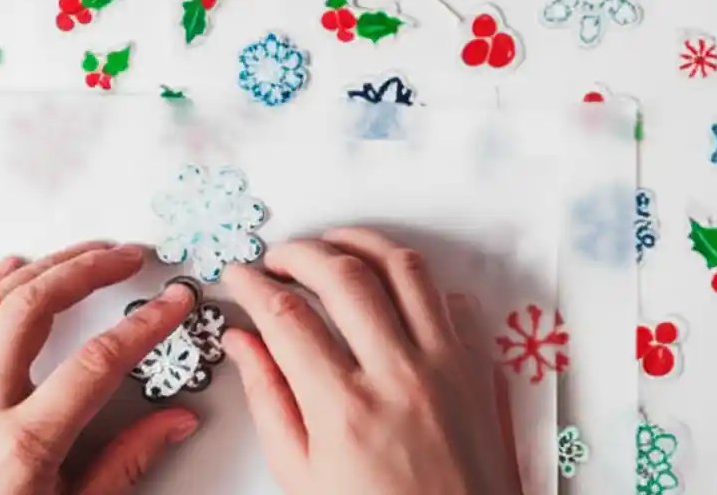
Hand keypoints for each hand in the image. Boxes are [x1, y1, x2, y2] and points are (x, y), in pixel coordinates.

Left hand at [0, 242, 200, 494]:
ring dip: (33, 269)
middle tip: (125, 255)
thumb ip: (126, 463)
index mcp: (23, 447)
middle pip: (30, 311)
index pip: (96, 364)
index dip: (143, 326)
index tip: (173, 302)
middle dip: (83, 271)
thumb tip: (177, 420)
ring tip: (76, 252)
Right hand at [222, 228, 520, 494]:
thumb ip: (269, 398)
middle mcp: (399, 375)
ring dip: (360, 243)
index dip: (252, 284)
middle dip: (298, 252)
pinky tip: (390, 285)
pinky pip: (451, 298)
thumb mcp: (301, 474)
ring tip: (330, 247)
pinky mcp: (477, 367)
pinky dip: (418, 280)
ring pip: (403, 266)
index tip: (239, 276)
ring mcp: (445, 365)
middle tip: (277, 259)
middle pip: (342, 274)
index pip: (286, 315)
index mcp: (344, 408)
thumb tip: (243, 341)